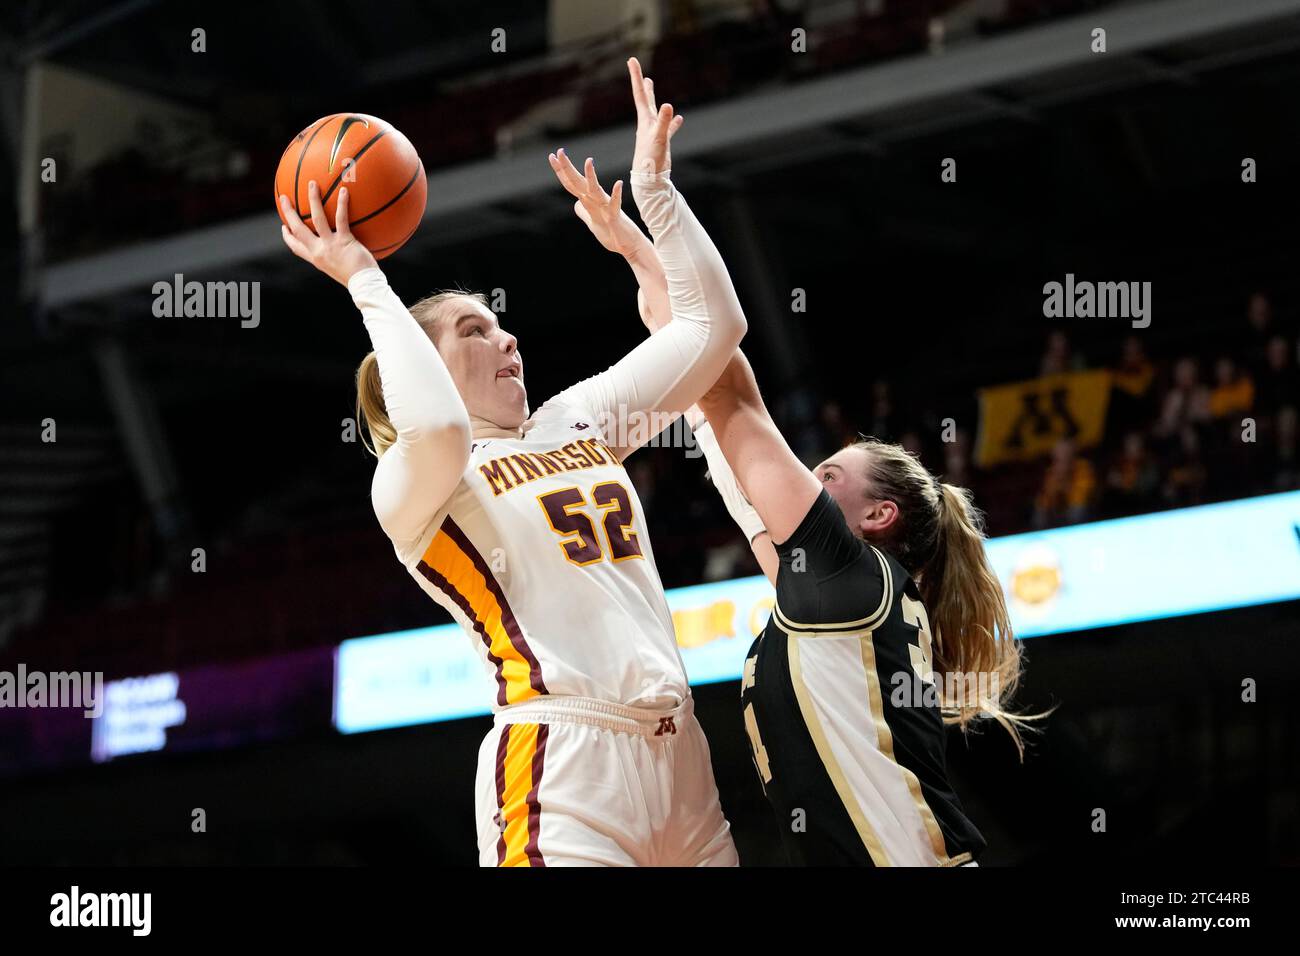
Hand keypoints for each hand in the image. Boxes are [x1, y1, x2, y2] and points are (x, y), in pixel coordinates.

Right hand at [279, 181, 377, 286]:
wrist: (364, 285)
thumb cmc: (358, 279)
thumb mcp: (341, 269)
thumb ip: (337, 256)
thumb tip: (343, 248)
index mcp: (316, 259)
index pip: (296, 247)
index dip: (287, 236)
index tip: (284, 226)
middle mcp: (319, 251)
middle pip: (298, 229)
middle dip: (289, 212)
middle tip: (284, 198)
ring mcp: (330, 246)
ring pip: (316, 219)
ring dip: (313, 200)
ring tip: (312, 184)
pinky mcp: (344, 241)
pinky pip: (341, 218)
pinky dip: (342, 204)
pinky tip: (344, 191)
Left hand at [548, 148, 647, 257]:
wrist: (629, 245)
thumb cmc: (611, 234)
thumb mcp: (592, 223)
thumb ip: (584, 212)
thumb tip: (576, 204)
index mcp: (589, 202)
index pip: (571, 184)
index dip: (561, 171)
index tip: (552, 156)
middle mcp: (596, 201)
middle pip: (578, 182)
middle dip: (568, 168)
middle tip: (560, 151)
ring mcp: (605, 208)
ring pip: (596, 190)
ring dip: (591, 176)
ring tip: (589, 161)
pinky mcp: (615, 217)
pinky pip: (615, 205)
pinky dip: (616, 195)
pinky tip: (618, 184)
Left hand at [627, 57, 683, 175]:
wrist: (650, 178)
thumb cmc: (651, 159)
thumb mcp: (659, 139)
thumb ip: (665, 123)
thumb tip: (669, 105)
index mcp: (645, 120)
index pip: (640, 93)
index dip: (637, 76)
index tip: (631, 60)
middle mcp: (647, 123)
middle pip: (644, 98)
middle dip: (642, 83)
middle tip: (636, 68)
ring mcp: (654, 131)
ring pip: (654, 110)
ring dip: (653, 97)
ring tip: (651, 84)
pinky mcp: (661, 141)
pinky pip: (668, 128)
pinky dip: (673, 122)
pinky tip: (680, 119)